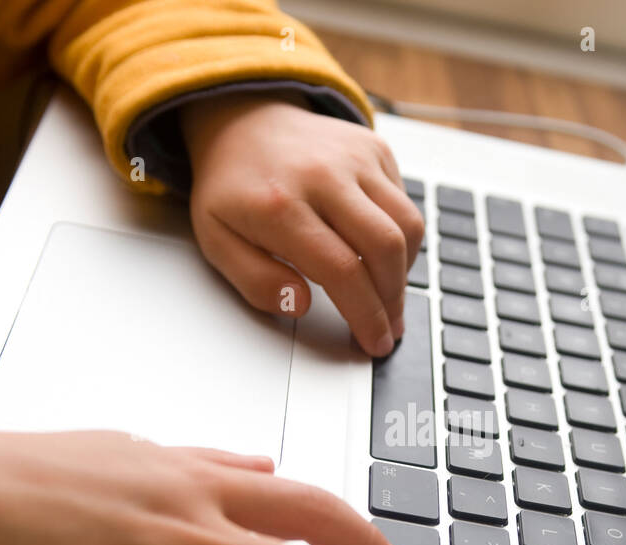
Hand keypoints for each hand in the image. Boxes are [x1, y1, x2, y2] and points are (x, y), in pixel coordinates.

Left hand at [180, 93, 423, 356]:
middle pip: (384, 248)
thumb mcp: (217, 242)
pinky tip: (379, 255)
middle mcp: (323, 175)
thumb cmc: (232, 188)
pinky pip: (405, 203)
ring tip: (387, 296)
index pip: (341, 270)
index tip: (373, 342)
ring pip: (407, 225)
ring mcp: (354, 157)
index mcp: (280, 204)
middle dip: (392, 300)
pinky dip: (401, 238)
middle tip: (388, 328)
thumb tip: (301, 305)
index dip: (365, 315)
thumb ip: (255, 282)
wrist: (242, 121)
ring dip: (404, 272)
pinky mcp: (374, 148)